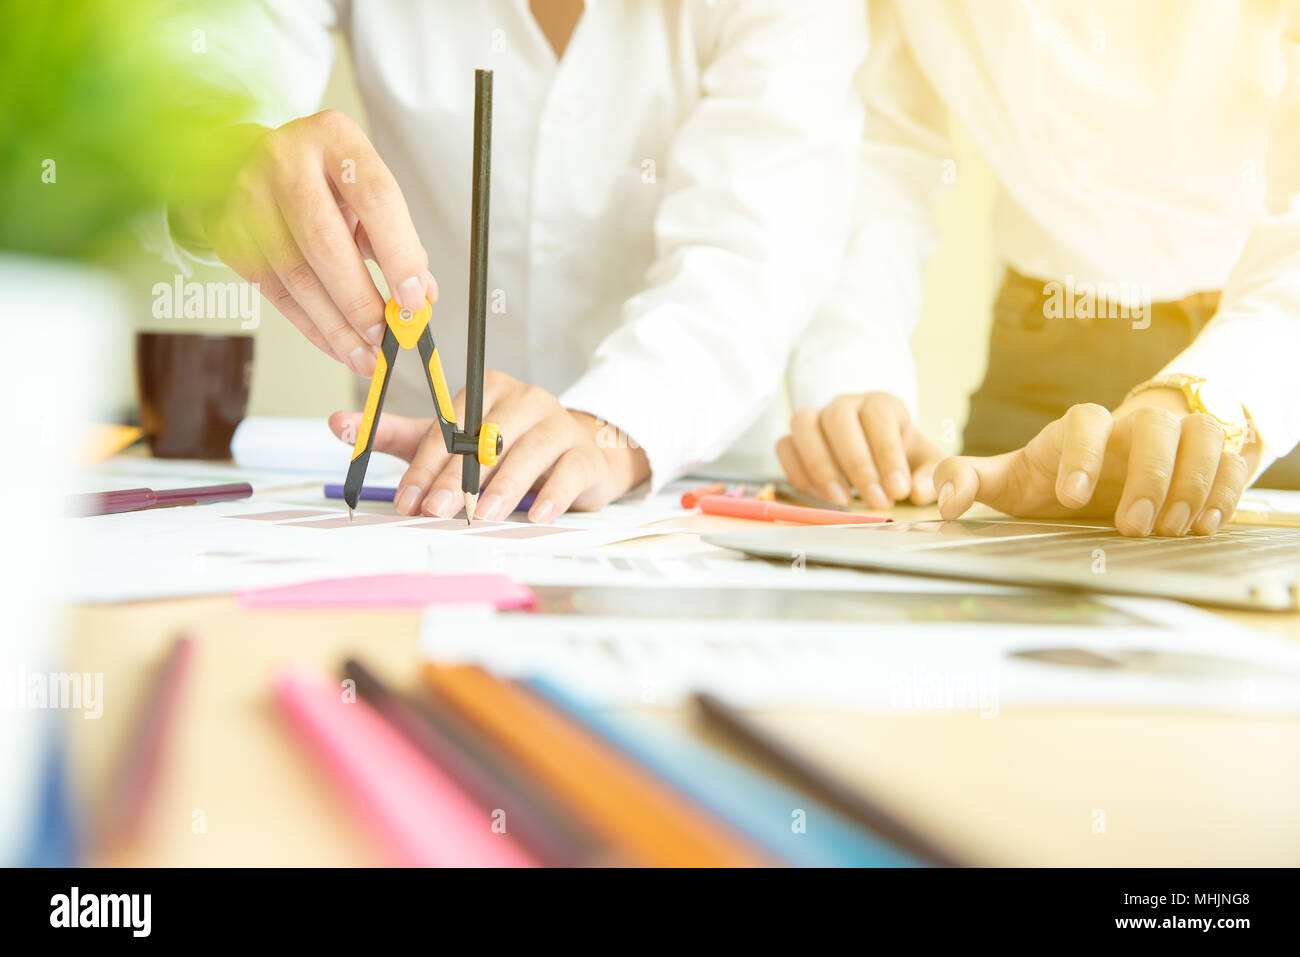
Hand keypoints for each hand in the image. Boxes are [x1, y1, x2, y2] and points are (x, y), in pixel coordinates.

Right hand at [195, 111, 438, 377]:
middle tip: (385, 337)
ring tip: (365, 354)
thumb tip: (424, 296)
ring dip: (336, 325)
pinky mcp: (229, 232)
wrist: (246, 161)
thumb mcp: (365, 190)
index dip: (399, 254)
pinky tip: (337, 345)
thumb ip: (399, 239)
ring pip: (295, 275)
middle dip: (359, 300)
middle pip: (325, 242)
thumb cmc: (322, 178)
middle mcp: (285, 160)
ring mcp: (248, 195)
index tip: (415, 300)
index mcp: (334, 139)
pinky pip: (274, 292)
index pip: (375, 198)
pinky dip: (311, 326)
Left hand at [330, 371, 650, 522]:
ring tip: (484, 517)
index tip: (408, 502)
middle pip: (486, 441)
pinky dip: (553, 495)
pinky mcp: (583, 454)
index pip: (451, 429)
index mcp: (487, 391)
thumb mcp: (451, 441)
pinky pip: (567, 472)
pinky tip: (539, 515)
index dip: (425, 467)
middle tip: (436, 512)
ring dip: (504, 488)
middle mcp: (524, 400)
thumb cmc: (505, 450)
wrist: (575, 456)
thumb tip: (337, 424)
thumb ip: (397, 435)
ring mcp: (558, 425)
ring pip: (526, 454)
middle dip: (458, 481)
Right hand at [776, 392, 943, 507]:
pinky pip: (784, 446)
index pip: (878, 417)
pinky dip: (798, 471)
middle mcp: (844, 405)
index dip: (888, 454)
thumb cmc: (902, 459)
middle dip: (857, 464)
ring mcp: (815, 419)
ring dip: (821, 466)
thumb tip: (917, 491)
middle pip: (838, 418)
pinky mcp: (794, 439)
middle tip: (876, 502)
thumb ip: (931, 476)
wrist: (876, 456)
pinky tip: (821, 496)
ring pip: (803, 425)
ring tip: (843, 500)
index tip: (899, 491)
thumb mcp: (926, 464)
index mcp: (880, 404)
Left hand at [932, 389, 1254, 535]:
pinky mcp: (1208, 460)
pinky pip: (1233, 460)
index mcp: (1080, 429)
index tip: (1072, 498)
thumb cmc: (1055, 473)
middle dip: (1148, 475)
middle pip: (1154, 426)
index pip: (1086, 421)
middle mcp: (1130, 427)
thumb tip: (939, 499)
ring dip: (1193, 481)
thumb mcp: (1011, 481)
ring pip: (1201, 434)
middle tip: (1131, 528)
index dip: (1082, 454)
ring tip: (1171, 529)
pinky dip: (1225, 490)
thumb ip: (969, 480)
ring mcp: (1174, 440)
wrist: (1108, 467)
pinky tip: (1203, 524)